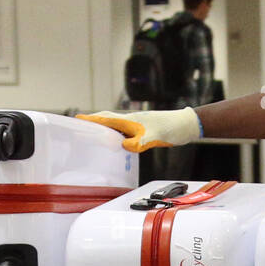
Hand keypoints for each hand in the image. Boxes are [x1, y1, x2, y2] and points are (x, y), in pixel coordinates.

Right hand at [78, 107, 200, 152]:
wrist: (187, 125)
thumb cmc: (172, 127)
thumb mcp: (155, 136)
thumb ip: (140, 142)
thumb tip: (125, 146)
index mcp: (131, 120)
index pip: (107, 119)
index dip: (92, 119)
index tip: (77, 119)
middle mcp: (132, 120)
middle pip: (108, 119)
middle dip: (94, 122)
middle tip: (80, 125)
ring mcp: (138, 124)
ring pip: (116, 126)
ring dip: (104, 128)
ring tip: (93, 134)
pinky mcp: (144, 130)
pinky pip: (125, 132)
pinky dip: (116, 135)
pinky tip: (117, 142)